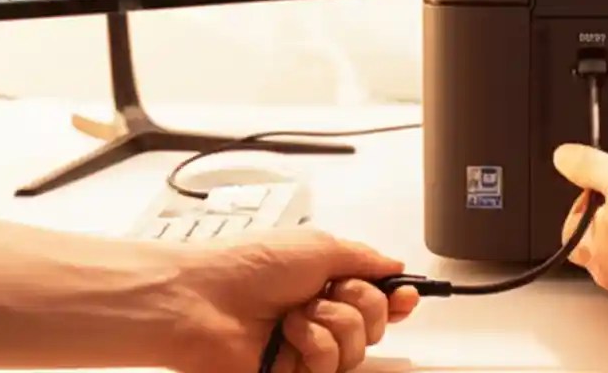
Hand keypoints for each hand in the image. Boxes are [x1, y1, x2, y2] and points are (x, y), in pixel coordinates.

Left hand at [172, 228, 419, 372]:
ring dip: (334, 324)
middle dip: (363, 304)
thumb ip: (365, 258)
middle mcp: (318, 314)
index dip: (396, 299)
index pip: (375, 296)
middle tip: (333, 292)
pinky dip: (314, 345)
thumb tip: (395, 265)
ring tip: (299, 314)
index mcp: (324, 280)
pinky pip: (331, 366)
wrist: (201, 301)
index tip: (406, 296)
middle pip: (375, 323)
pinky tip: (288, 335)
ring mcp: (305, 347)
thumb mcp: (319, 246)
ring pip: (357, 347)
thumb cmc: (249, 265)